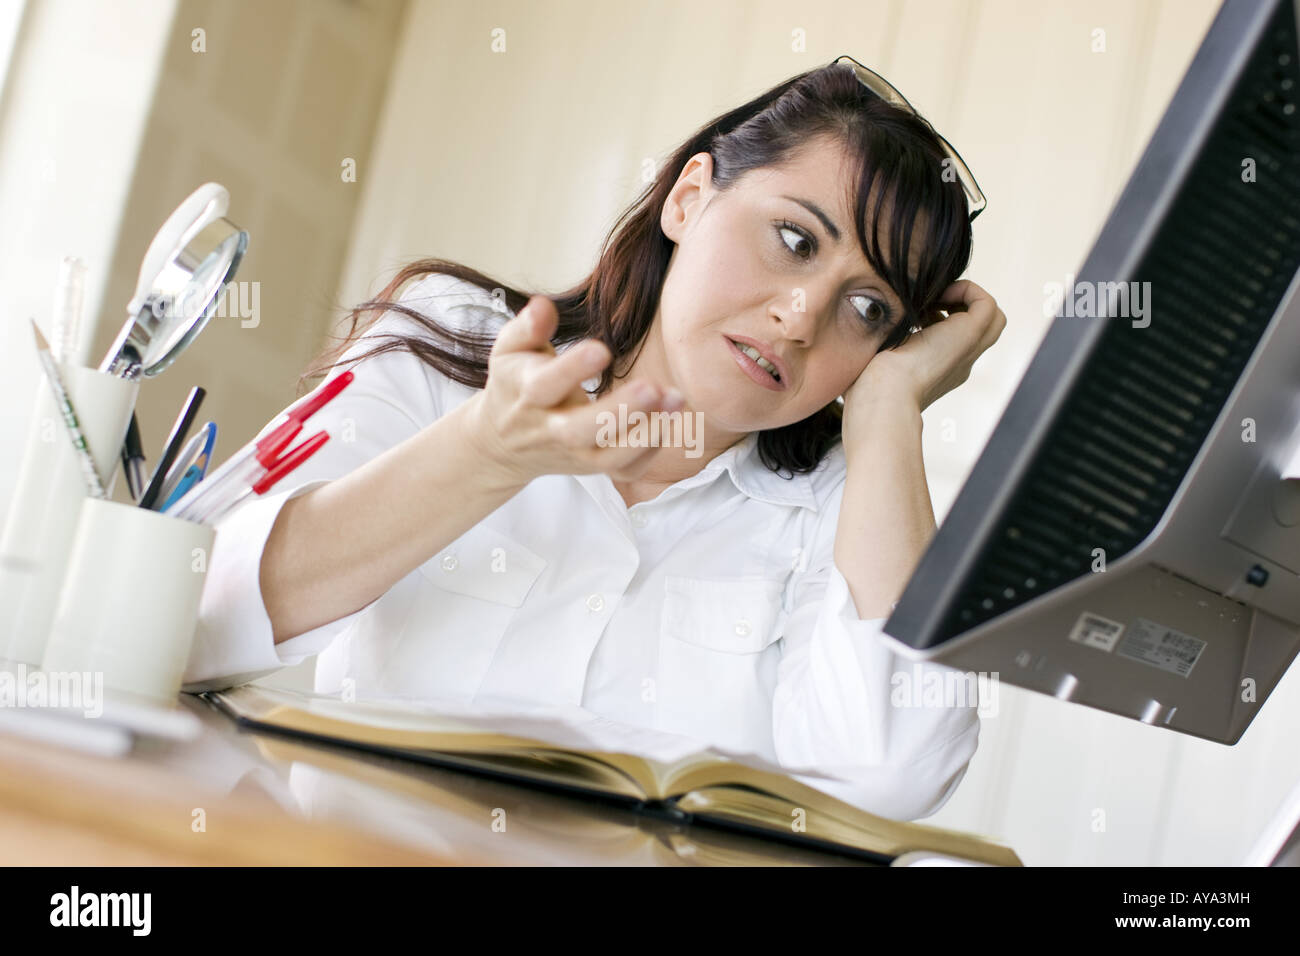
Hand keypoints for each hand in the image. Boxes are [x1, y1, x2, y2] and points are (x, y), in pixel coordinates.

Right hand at [458, 294, 682, 486]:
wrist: (504, 443)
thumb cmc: (515, 383)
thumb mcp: (510, 350)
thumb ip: (528, 327)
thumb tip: (543, 304)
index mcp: (527, 394)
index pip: (544, 386)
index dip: (571, 370)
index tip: (601, 350)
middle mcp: (550, 430)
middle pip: (579, 430)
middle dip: (618, 411)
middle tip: (653, 387)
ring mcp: (574, 454)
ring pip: (608, 457)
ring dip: (645, 434)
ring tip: (676, 400)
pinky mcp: (593, 468)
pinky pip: (624, 470)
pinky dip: (650, 451)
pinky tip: (670, 419)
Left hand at [845, 279, 1005, 416]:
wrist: (883, 399)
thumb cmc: (867, 387)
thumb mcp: (873, 361)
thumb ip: (876, 343)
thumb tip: (867, 318)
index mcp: (937, 370)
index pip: (950, 335)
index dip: (936, 314)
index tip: (910, 311)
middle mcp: (958, 361)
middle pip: (977, 325)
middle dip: (955, 303)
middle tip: (926, 302)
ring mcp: (968, 350)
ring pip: (989, 315)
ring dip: (963, 296)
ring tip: (933, 298)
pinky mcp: (971, 336)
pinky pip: (986, 302)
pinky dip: (966, 289)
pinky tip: (937, 296)